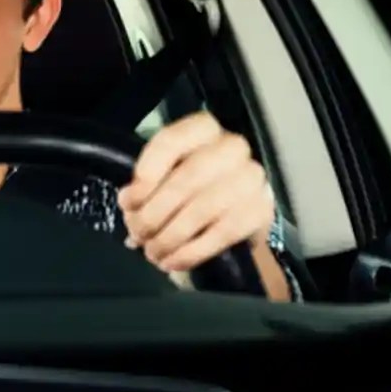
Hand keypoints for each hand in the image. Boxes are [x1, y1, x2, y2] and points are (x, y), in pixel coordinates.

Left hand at [117, 111, 275, 273]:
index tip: (129, 200)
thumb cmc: (187, 192)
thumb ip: (145, 186)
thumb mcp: (162, 179)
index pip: (172, 141)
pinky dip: (192, 251)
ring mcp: (251, 178)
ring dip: (170, 236)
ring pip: (204, 208)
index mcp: (202, 130)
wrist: (228, 216)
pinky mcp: (261, 210)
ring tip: (152, 251)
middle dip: (155, 212)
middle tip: (137, 233)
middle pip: (188, 178)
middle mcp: (231, 148)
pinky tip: (172, 261)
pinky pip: (223, 233)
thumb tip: (131, 203)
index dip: (147, 172)